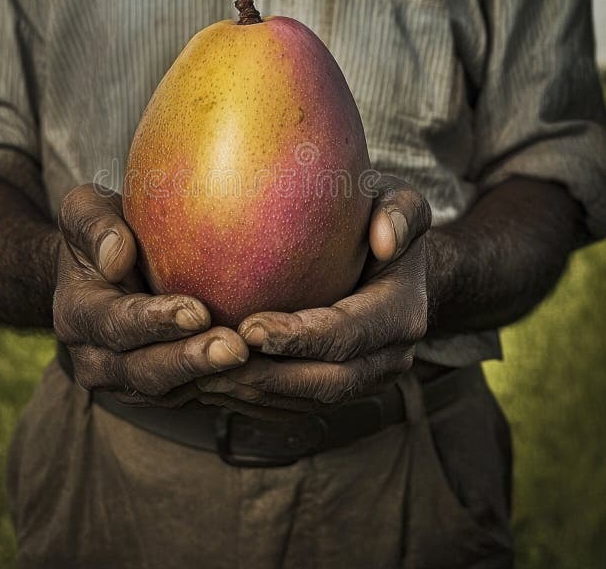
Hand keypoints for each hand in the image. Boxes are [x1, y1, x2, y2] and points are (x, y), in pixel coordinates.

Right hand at [53, 184, 248, 407]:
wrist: (102, 270)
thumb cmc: (102, 229)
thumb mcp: (86, 210)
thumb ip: (93, 226)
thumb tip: (116, 256)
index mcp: (77, 316)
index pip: (116, 324)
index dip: (155, 321)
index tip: (197, 311)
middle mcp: (97, 359)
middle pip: (145, 371)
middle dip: (191, 360)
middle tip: (235, 348)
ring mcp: (128, 382)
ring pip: (171, 392)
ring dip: (211, 378)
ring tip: (251, 359)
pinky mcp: (162, 389)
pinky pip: (193, 395)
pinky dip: (223, 385)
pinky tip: (258, 369)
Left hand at [196, 176, 430, 412]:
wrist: (394, 258)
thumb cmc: (381, 216)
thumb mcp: (399, 198)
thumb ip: (400, 210)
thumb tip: (384, 239)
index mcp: (401, 312)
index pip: (348, 334)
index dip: (298, 337)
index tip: (247, 326)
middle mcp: (390, 355)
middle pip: (328, 383)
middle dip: (269, 377)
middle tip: (215, 359)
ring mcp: (367, 378)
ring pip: (309, 402)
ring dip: (257, 395)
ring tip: (204, 376)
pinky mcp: (343, 388)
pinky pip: (299, 407)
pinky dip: (258, 400)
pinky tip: (216, 381)